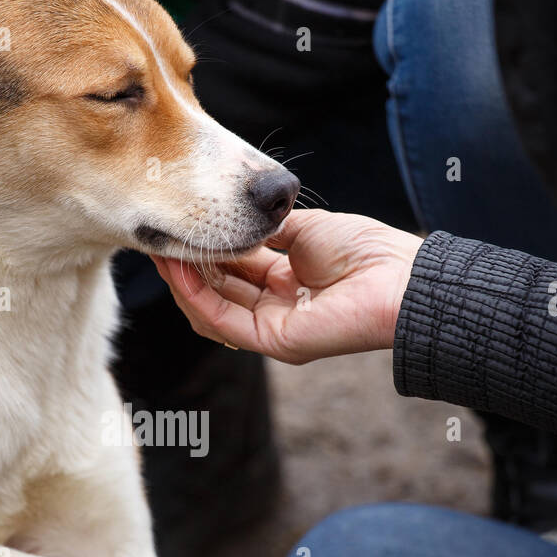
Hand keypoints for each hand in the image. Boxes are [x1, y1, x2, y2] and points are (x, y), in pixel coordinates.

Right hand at [153, 208, 422, 364]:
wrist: (397, 276)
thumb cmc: (364, 249)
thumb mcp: (301, 229)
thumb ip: (263, 228)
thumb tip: (229, 214)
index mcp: (283, 285)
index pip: (230, 270)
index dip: (202, 248)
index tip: (179, 221)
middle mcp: (273, 311)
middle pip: (215, 291)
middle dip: (184, 264)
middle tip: (158, 233)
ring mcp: (270, 329)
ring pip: (210, 310)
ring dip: (182, 280)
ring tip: (162, 248)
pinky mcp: (271, 341)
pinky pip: (221, 320)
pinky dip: (196, 294)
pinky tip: (179, 267)